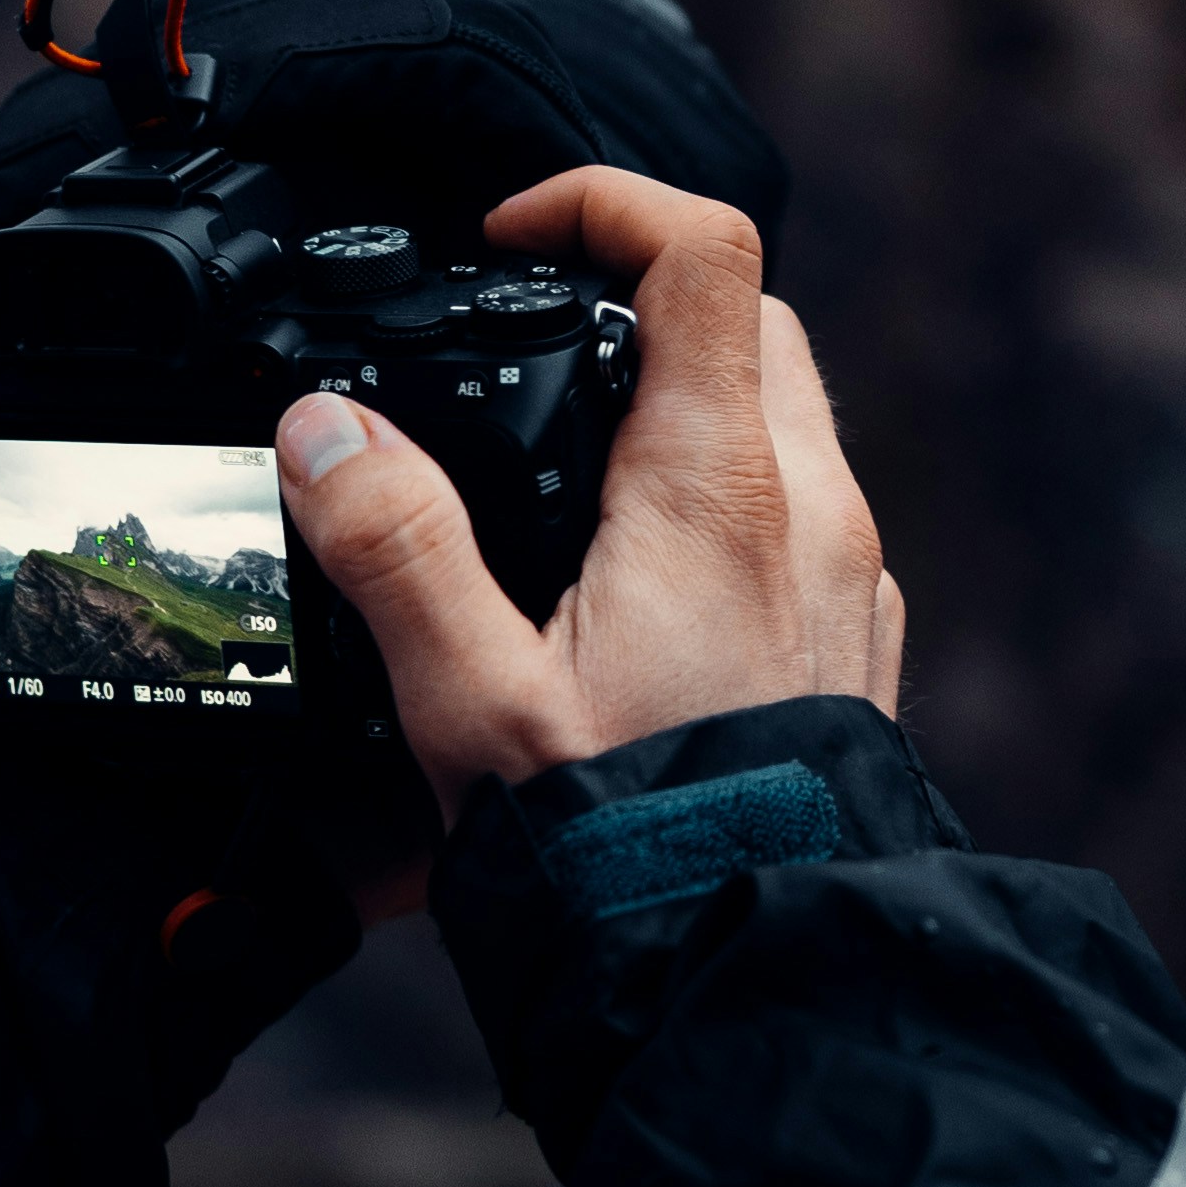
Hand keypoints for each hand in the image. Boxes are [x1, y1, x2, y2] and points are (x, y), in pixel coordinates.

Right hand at [273, 167, 904, 836]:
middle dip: (639, 304)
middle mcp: (812, 510)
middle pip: (749, 321)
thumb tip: (324, 430)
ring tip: (566, 486)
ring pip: (782, 421)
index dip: (602, 202)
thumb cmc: (631, 850)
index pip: (703, 249)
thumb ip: (393, 549)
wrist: (756, 984)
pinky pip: (802, 520)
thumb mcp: (470, 701)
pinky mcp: (860, 644)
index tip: (510, 239)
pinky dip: (724, 506)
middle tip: (530, 358)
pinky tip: (638, 594)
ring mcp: (852, 578)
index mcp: (719, 486)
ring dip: (683, 412)